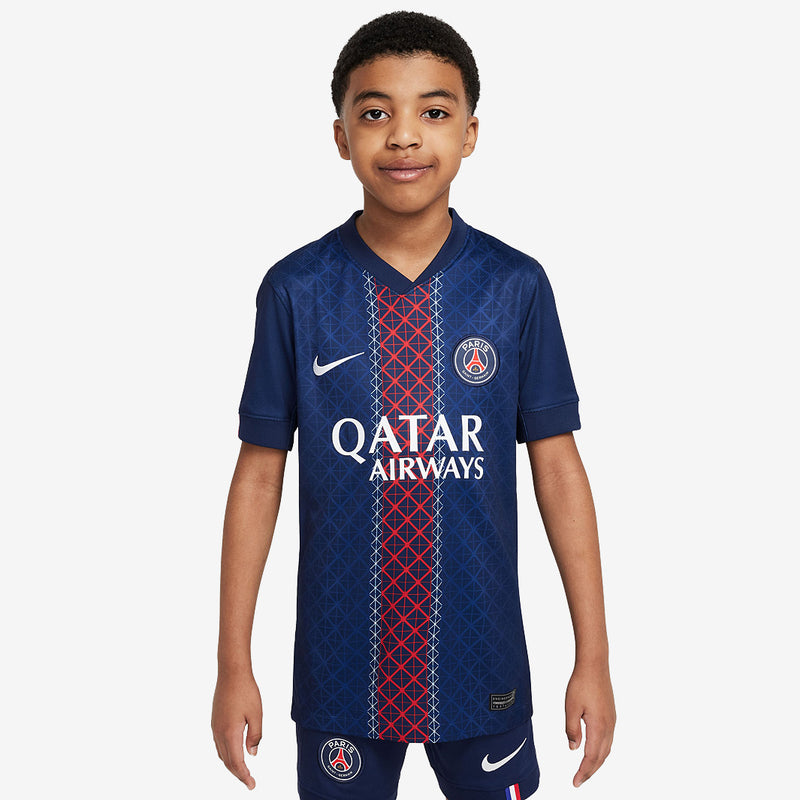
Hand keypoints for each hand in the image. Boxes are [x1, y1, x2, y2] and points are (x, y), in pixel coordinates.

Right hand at [211, 669, 262, 789]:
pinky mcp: (215, 721)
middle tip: (249, 782)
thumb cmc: (246, 691)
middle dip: (238, 773)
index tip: (252, 785)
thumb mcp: (257, 714)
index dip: (244, 776)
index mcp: (230, 733)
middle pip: (227, 761)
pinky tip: (234, 752)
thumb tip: (252, 754)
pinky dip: (227, 753)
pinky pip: (219, 744)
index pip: (236, 762)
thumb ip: (255, 736)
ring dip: (232, 764)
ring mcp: (215, 727)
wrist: (231, 672)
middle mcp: (219, 733)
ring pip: (221, 753)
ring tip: (243, 770)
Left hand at [565, 662, 615, 786]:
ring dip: (596, 761)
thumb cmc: (581, 683)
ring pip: (606, 749)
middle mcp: (609, 726)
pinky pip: (608, 739)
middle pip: (601, 757)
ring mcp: (612, 721)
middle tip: (579, 780)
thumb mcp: (570, 707)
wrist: (594, 665)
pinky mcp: (611, 715)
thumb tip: (574, 748)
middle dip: (590, 771)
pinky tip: (593, 750)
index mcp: (598, 726)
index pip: (591, 756)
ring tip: (585, 770)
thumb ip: (572, 730)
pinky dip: (601, 750)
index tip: (576, 782)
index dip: (584, 771)